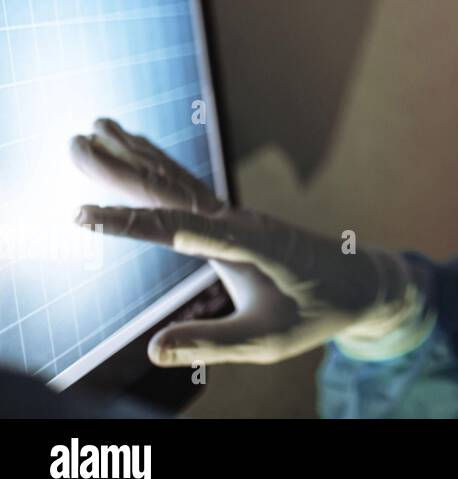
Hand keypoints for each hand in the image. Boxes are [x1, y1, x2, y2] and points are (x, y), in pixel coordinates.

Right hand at [71, 119, 432, 365]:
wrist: (361, 285)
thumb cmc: (318, 313)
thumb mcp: (268, 342)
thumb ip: (212, 343)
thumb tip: (154, 350)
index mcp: (252, 246)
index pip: (181, 232)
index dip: (131, 223)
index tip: (83, 215)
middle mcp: (241, 222)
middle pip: (173, 191)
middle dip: (122, 169)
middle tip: (75, 142)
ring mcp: (237, 216)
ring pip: (179, 180)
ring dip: (136, 155)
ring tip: (96, 128)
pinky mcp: (235, 219)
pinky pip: (190, 187)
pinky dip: (160, 165)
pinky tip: (136, 148)